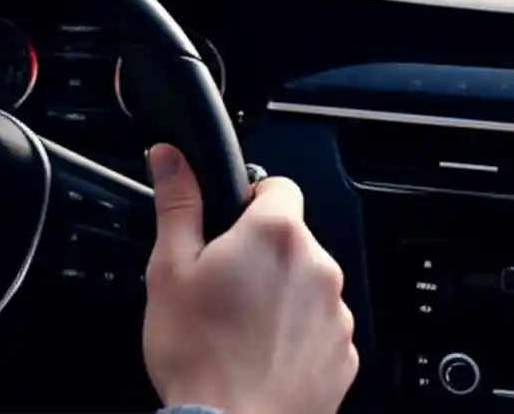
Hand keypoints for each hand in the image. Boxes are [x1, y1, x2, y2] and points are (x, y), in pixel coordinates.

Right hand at [142, 144, 357, 413]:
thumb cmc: (198, 354)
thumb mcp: (169, 269)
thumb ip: (177, 203)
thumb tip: (171, 158)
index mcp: (274, 234)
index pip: (277, 184)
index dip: (248, 198)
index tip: (227, 225)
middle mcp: (318, 266)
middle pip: (290, 237)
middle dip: (259, 252)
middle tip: (219, 285)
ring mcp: (336, 312)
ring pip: (305, 282)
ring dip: (279, 293)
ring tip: (237, 326)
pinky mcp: (344, 352)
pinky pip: (318, 326)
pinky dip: (294, 332)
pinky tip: (259, 352)